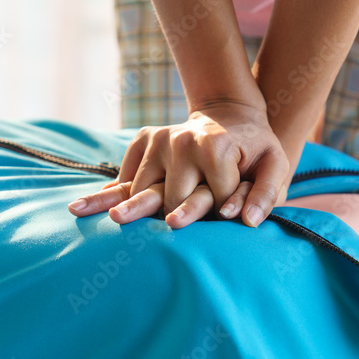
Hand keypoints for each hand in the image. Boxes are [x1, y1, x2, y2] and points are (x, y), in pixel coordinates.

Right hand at [70, 101, 289, 227]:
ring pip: (141, 189)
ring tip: (82, 220)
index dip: (218, 218)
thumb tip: (246, 222)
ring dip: (126, 211)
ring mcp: (158, 139)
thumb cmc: (257, 148)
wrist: (232, 114)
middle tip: (154, 244)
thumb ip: (265, 193)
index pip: (210, 201)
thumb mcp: (275, 164)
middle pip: (169, 199)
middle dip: (170, 221)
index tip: (220, 227)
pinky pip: (126, 174)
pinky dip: (111, 192)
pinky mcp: (142, 140)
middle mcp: (180, 141)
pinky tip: (82, 207)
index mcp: (213, 147)